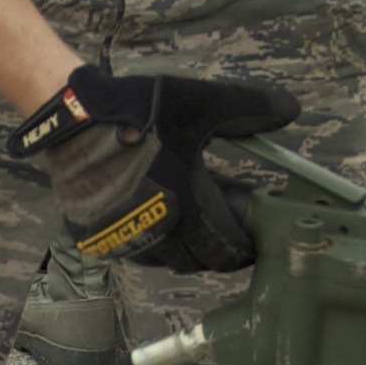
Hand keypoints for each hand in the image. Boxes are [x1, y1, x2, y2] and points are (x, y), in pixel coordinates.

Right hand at [14, 65, 300, 274]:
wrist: (72, 117)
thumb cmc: (138, 111)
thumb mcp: (200, 103)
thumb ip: (249, 108)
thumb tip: (292, 108)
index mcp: (186, 209)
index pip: (225, 249)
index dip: (243, 246)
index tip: (252, 237)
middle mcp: (155, 235)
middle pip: (196, 261)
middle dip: (214, 249)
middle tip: (224, 227)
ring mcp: (121, 240)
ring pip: (163, 260)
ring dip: (181, 248)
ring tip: (190, 221)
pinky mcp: (94, 236)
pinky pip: (132, 251)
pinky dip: (149, 242)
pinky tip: (154, 217)